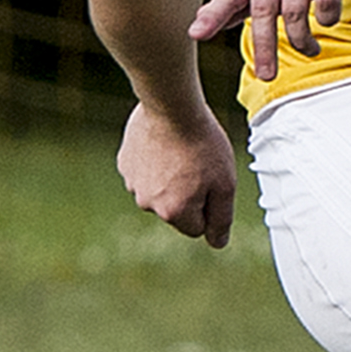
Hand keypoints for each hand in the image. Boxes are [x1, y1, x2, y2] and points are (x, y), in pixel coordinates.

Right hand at [117, 102, 236, 248]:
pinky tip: (165, 144)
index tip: (212, 183)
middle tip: (198, 165)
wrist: (172, 107)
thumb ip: (221, 218)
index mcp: (173, 212)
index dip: (209, 207)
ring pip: (159, 190)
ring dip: (171, 178)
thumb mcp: (225, 184)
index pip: (197, 228)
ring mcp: (132, 183)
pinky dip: (155, 162)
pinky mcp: (124, 163)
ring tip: (181, 152)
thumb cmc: (203, 144)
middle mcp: (148, 204)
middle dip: (189, 194)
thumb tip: (217, 243)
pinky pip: (145, 171)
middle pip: (176, 210)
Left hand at [189, 0, 350, 80]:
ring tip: (308, 49)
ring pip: (294, 10)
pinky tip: (327, 21)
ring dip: (300, 39)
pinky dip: (327, 19)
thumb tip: (201, 24)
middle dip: (264, 46)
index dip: (214, 14)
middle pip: (263, 8)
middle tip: (266, 74)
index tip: (197, 35)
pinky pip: (326, 2)